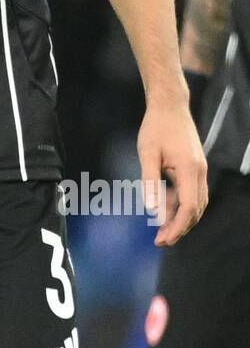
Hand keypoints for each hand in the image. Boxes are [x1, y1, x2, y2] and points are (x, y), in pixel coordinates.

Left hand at [138, 101, 207, 245]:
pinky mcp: (195, 168)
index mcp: (189, 169)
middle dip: (179, 228)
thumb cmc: (156, 127)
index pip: (189, 207)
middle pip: (195, 210)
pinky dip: (180, 206)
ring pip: (196, 204)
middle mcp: (200, 172)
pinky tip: (164, 210)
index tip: (164, 239)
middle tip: (160, 241)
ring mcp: (200, 170)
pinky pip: (192, 193)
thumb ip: (150, 182)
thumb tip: (152, 210)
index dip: (178, 227)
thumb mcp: (147, 153)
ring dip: (181, 219)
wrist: (170, 106)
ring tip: (161, 231)